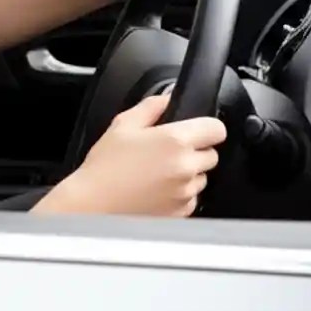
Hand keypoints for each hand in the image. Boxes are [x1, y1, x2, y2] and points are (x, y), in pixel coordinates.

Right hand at [32, 94, 225, 216]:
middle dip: (194, 151)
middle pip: (211, 154)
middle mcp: (186, 167)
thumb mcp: (123, 125)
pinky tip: (157, 189)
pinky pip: (192, 198)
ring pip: (202, 177)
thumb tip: (168, 99)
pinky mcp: (181, 211)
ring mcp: (185, 192)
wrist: (93, 205)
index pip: (217, 129)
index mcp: (175, 141)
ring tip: (158, 173)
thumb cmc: (104, 167)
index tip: (197, 130)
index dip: (207, 127)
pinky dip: (180, 194)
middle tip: (167, 152)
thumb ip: (151, 106)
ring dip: (188, 173)